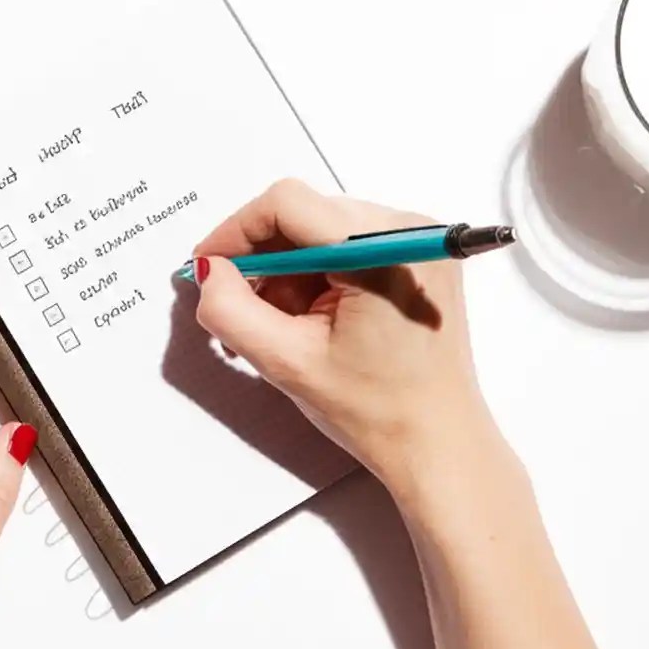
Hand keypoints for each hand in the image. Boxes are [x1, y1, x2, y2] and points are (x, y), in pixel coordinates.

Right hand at [191, 180, 495, 489]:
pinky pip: (347, 242)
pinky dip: (317, 273)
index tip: (211, 265)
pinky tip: (317, 317)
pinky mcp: (418, 255)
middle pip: (304, 213)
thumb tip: (210, 271)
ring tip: (291, 324)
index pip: (287, 203)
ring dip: (290, 270)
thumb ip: (232, 310)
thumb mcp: (288, 363)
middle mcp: (410, 231)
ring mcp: (419, 240)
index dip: (237, 230)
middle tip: (248, 309)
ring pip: (321, 228)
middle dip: (265, 258)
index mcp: (385, 251)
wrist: (438, 444)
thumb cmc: (380, 413)